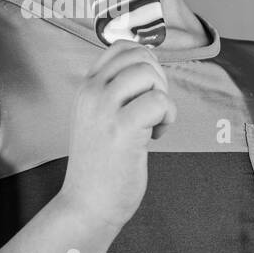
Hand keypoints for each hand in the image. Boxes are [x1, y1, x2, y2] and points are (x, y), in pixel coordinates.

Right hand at [59, 39, 177, 229]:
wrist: (87, 205)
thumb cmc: (101, 164)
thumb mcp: (98, 117)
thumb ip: (116, 92)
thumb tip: (151, 67)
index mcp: (86, 87)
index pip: (121, 48)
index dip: (145, 63)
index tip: (145, 92)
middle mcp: (91, 92)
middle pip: (140, 56)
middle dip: (158, 79)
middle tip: (153, 109)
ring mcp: (104, 109)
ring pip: (149, 73)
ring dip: (162, 96)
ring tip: (154, 122)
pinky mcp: (122, 129)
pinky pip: (159, 101)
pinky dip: (168, 117)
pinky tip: (156, 136)